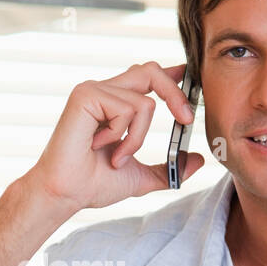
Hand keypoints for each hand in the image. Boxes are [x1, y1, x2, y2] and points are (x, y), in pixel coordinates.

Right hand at [26, 61, 204, 211]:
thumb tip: (199, 159)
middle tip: (186, 119)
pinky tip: (100, 147)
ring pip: (144, 102)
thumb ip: (169, 167)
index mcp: (115, 103)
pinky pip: (127, 109)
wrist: (66, 194)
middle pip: (151, 71)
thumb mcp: (141, 176)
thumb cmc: (93, 184)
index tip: (191, 80)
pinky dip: (122, 136)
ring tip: (117, 157)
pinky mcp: (86, 96)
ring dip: (137, 138)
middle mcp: (104, 91)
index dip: (172, 75)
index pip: (148, 76)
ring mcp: (93, 91)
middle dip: (175, 94)